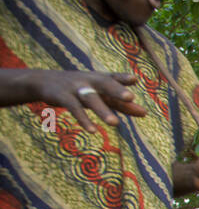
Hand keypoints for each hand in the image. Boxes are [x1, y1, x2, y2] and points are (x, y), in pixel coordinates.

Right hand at [27, 69, 146, 131]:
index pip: (112, 77)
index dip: (122, 78)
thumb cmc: (80, 88)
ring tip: (115, 123)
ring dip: (102, 110)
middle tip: (130, 97)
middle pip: (104, 84)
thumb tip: (145, 113)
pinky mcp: (62, 97)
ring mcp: (75, 88)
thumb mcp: (100, 94)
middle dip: (116, 89)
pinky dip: (83, 119)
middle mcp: (88, 81)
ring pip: (90, 98)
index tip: (134, 79)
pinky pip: (74, 108)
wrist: (43, 81)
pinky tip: (93, 131)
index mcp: (99, 79)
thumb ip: (122, 104)